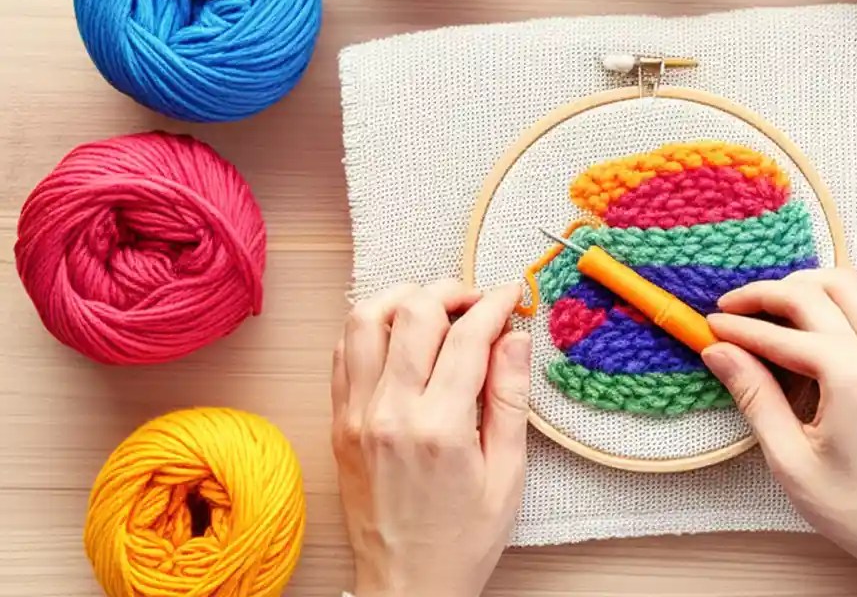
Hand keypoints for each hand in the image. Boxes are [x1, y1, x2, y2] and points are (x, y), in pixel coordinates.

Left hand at [331, 280, 531, 596]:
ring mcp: (356, 415)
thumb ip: (509, 399)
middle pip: (414, 313)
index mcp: (440, 428)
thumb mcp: (507, 475)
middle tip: (477, 300)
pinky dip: (370, 328)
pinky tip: (399, 337)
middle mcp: (389, 413)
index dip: (494, 304)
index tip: (510, 296)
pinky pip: (343, 352)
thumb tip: (515, 337)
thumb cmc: (461, 541)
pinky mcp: (339, 422)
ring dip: (403, 299)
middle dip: (451, 291)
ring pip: (365, 319)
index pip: (467, 337)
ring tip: (434, 309)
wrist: (406, 586)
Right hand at [702, 268, 856, 596]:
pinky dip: (848, 299)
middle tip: (735, 307)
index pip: (784, 333)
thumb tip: (719, 353)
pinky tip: (823, 323)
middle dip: (770, 293)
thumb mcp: (792, 462)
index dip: (739, 326)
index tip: (710, 325)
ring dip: (812, 287)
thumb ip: (755, 397)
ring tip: (776, 310)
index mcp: (856, 380)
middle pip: (820, 290)